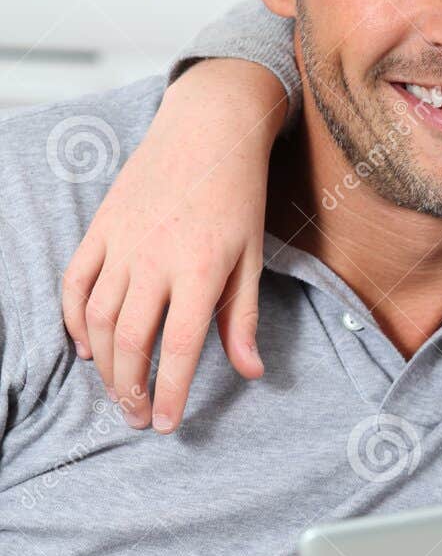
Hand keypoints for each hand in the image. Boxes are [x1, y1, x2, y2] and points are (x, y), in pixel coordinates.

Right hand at [62, 60, 284, 432]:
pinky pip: (76, 283)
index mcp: (201, 270)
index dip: (171, 393)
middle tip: (139, 417)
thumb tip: (250, 371)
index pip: (179, 348)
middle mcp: (155, 259)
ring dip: (104, 365)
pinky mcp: (100, 228)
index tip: (168, 425)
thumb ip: (243, 318)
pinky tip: (87, 348)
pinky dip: (75, 321)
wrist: (207, 131)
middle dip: (131, 390)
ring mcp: (122, 243)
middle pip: (129, 341)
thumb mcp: (252, 258)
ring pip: (97, 319)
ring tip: (119, 392)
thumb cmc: (237, 197)